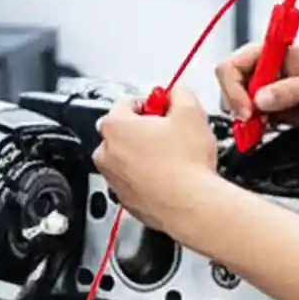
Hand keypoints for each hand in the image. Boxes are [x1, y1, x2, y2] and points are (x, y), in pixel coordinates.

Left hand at [91, 87, 217, 232]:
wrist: (191, 206)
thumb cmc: (187, 165)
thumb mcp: (191, 112)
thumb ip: (179, 93)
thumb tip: (177, 93)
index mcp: (116, 127)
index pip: (126, 102)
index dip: (149, 103)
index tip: (163, 109)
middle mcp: (107, 154)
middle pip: (121, 131)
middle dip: (142, 129)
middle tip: (168, 133)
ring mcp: (114, 179)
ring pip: (125, 158)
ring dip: (142, 154)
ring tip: (170, 157)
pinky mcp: (125, 200)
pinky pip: (132, 181)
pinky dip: (145, 177)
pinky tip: (168, 177)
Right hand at [215, 43, 298, 127]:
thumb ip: (290, 90)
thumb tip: (260, 99)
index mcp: (266, 53)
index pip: (231, 67)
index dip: (233, 89)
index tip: (248, 110)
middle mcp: (256, 68)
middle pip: (226, 85)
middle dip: (236, 106)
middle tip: (254, 122)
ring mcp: (256, 87)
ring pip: (231, 103)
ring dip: (242, 118)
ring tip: (264, 124)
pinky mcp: (259, 105)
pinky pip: (242, 117)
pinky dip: (248, 126)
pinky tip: (265, 128)